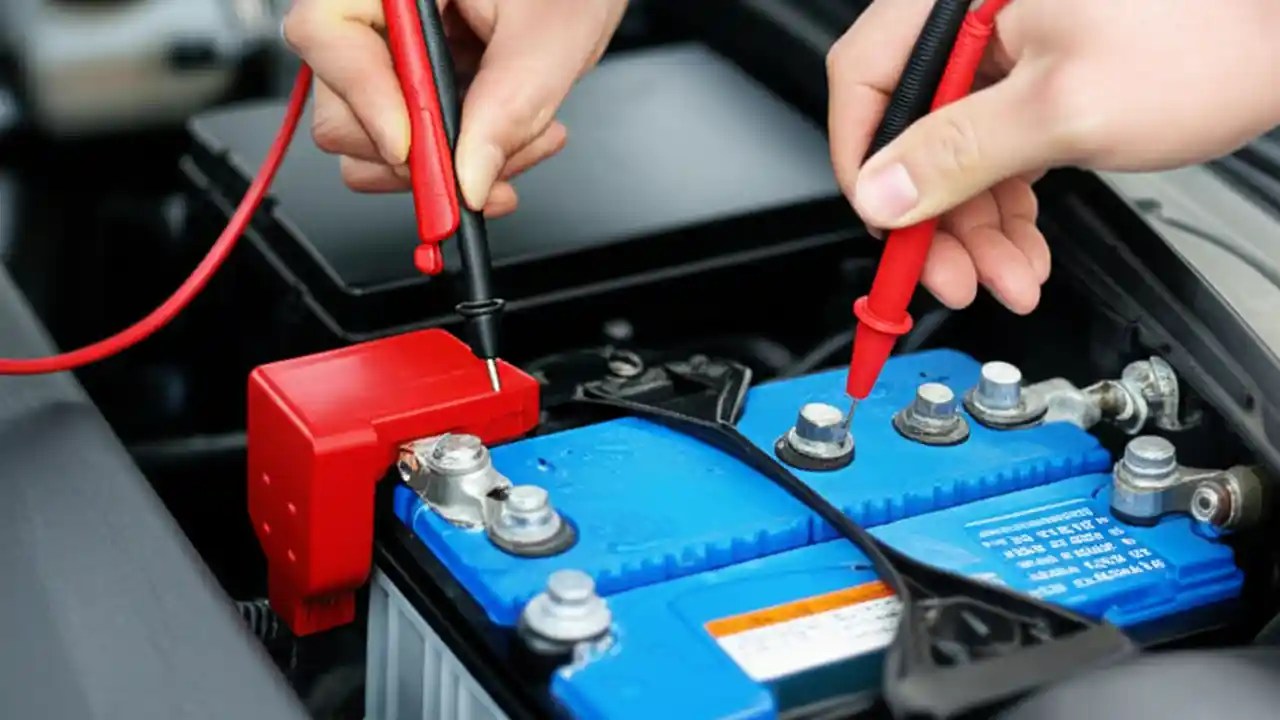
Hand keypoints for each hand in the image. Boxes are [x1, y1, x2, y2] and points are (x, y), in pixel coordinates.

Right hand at [283, 0, 627, 216]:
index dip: (362, 95)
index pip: (327, 32)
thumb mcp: (550, 33)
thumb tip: (469, 177)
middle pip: (340, 105)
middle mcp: (375, 14)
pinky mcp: (408, 91)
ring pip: (368, 143)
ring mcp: (387, 57)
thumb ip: (509, 103)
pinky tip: (510, 145)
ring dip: (447, 169)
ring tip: (522, 144)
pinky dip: (456, 167)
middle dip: (422, 153)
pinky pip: (402, 152)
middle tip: (490, 161)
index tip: (412, 146)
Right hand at [828, 0, 1279, 313]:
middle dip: (933, 215)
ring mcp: (1007, 48)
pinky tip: (1022, 249)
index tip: (885, 224)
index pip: (867, 78)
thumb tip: (881, 192)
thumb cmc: (1209, 34)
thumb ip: (958, 153)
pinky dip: (1006, 208)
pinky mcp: (1037, 79)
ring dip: (975, 227)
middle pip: (911, 128)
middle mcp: (975, 17)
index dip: (865, 161)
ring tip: (1005, 276)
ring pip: (955, 153)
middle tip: (950, 275)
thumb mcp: (1063, 109)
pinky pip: (996, 153)